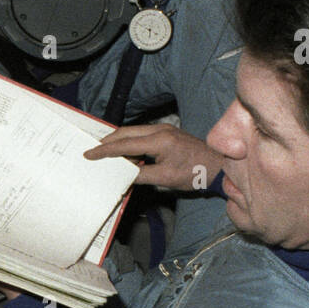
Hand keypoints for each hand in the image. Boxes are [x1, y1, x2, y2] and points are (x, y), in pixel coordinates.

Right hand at [84, 123, 224, 190]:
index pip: (124, 145)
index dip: (104, 150)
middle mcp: (159, 130)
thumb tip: (122, 174)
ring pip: (132, 132)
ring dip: (117, 141)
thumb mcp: (165, 178)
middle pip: (125, 132)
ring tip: (103, 151)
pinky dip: (128, 142)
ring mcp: (163, 129)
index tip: (89, 154)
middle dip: (107, 141)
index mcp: (159, 141)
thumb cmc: (195, 172)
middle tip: (91, 150)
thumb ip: (141, 175)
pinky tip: (124, 152)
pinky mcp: (166, 132)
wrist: (219, 165)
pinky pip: (140, 134)